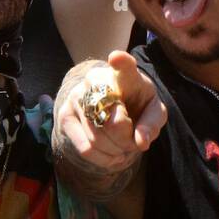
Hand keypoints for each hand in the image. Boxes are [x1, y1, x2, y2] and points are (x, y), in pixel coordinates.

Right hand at [54, 50, 167, 176]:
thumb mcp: (153, 111)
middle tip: (134, 143)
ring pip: (98, 139)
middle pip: (113, 123)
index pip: (123, 66)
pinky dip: (103, 159)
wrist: (111, 104)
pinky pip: (85, 149)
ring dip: (116, 152)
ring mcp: (76, 97)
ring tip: (124, 148)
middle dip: (128, 142)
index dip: (121, 62)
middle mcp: (94, 80)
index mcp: (123, 74)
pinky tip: (113, 156)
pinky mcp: (64, 117)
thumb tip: (141, 142)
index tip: (117, 58)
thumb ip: (152, 123)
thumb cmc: (136, 105)